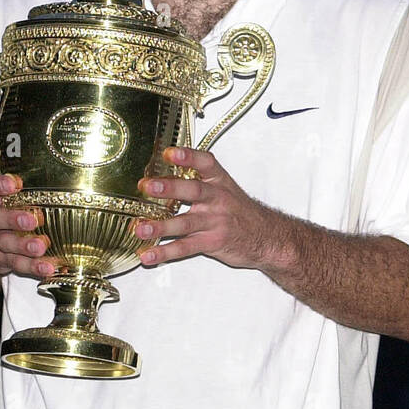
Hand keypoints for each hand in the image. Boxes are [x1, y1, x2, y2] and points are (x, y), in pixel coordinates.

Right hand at [0, 173, 54, 278]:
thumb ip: (19, 187)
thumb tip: (58, 174)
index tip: (13, 184)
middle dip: (12, 219)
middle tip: (32, 220)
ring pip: (4, 242)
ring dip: (23, 245)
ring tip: (40, 246)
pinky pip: (15, 263)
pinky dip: (32, 266)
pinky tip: (47, 267)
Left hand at [135, 147, 288, 269]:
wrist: (267, 237)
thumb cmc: (241, 212)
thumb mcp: (226, 190)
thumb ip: (199, 182)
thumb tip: (161, 176)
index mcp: (220, 182)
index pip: (205, 163)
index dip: (188, 157)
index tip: (169, 153)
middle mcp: (218, 199)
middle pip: (194, 190)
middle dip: (169, 187)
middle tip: (148, 185)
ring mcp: (216, 222)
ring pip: (186, 223)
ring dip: (161, 226)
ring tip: (141, 227)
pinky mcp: (212, 243)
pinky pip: (186, 248)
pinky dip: (165, 252)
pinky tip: (149, 254)